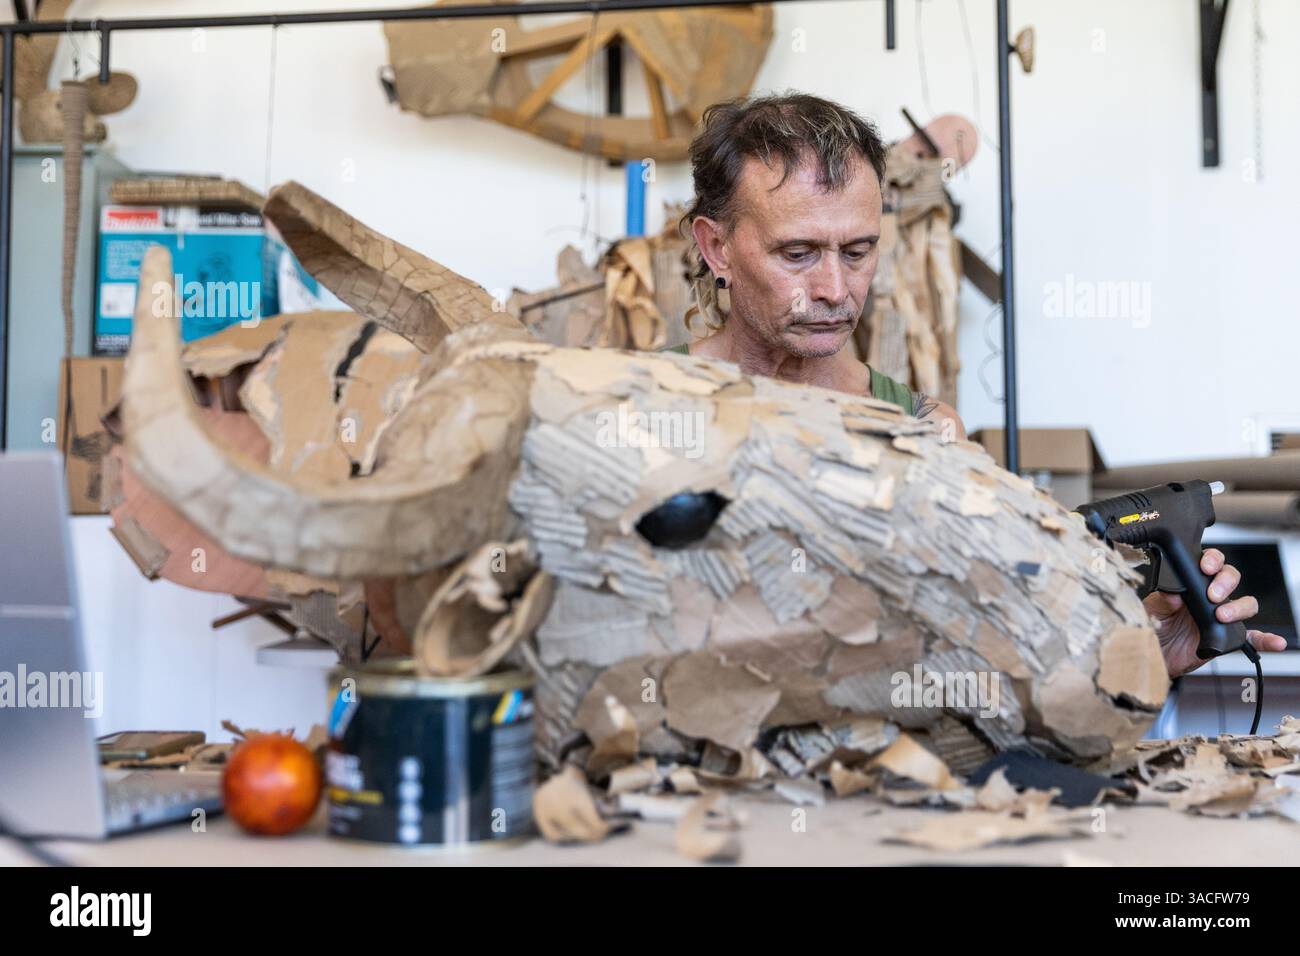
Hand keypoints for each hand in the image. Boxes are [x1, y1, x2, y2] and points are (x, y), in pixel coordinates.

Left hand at [1143, 548, 1287, 677]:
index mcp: (1192, 583)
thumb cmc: (1153, 626)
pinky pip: (1253, 638)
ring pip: (1245, 604)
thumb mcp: (1152, 610)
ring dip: (1239, 607)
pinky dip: (1266, 639)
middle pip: (1231, 578)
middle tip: (1212, 595)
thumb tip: (1173, 593)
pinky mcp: (1228, 638)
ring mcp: (1222, 617)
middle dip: (1225, 582)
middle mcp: (1210, 597)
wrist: (1154, 654)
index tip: (1205, 567)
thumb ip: (1162, 600)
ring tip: (1222, 615)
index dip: (1213, 560)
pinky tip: (1275, 641)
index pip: (1210, 563)